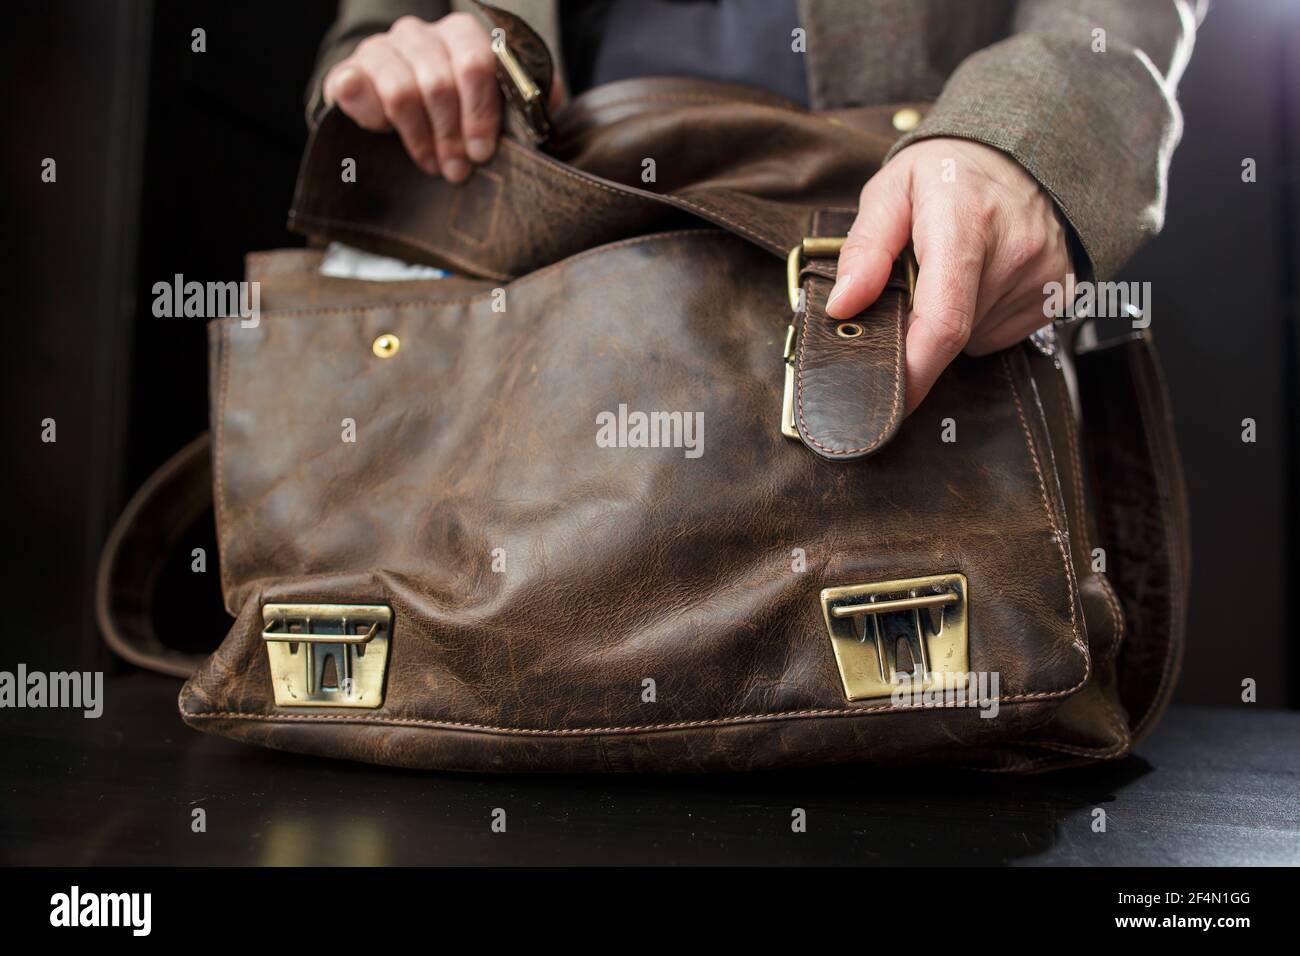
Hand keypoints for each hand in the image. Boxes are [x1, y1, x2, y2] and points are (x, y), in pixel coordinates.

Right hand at [323, 14, 516, 181]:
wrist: (392, 107)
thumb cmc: (456, 111)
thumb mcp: (496, 106)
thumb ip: (527, 103)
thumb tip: (548, 110)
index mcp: (462, 35)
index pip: (476, 63)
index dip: (481, 113)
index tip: (483, 152)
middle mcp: (420, 34)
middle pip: (439, 82)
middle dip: (452, 135)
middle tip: (458, 169)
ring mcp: (381, 49)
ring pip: (400, 91)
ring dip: (420, 138)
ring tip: (433, 164)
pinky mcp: (348, 71)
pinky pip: (354, 87)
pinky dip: (370, 115)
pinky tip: (383, 133)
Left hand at [826, 138, 1070, 412]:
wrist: (1026, 147)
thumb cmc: (950, 170)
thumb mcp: (891, 190)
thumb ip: (864, 248)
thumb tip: (843, 305)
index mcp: (965, 225)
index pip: (942, 323)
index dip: (912, 373)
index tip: (888, 403)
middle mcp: (1014, 254)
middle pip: (952, 336)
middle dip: (918, 330)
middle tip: (910, 289)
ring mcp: (1043, 277)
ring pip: (974, 339)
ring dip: (951, 321)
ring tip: (952, 271)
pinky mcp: (1060, 293)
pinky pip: (1000, 331)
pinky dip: (979, 318)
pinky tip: (980, 278)